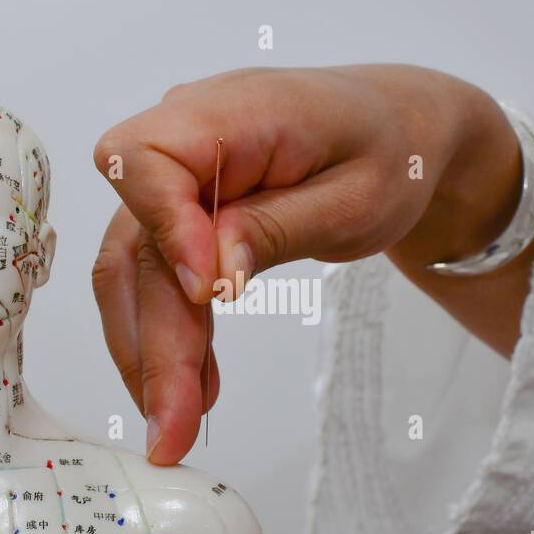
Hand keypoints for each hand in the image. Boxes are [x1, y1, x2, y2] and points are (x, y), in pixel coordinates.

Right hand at [91, 64, 524, 463]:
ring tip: (178, 422)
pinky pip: (156, 274)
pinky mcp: (180, 211)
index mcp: (233, 110)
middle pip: (136, 237)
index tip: (205, 295)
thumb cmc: (390, 153)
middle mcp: (187, 134)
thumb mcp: (358, 197)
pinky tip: (191, 385)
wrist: (400, 131)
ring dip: (149, 348)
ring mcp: (177, 175)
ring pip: (133, 268)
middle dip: (150, 334)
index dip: (164, 228)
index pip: (149, 157)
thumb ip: (279, 229)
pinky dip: (168, 333)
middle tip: (172, 423)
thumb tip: (211, 274)